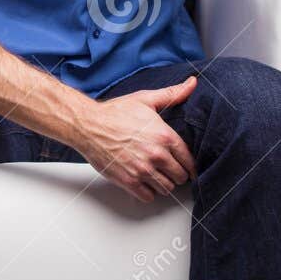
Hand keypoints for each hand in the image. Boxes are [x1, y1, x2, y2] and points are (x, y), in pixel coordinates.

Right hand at [75, 76, 197, 202]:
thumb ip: (172, 94)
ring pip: (166, 189)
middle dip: (176, 174)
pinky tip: (143, 182)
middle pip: (180, 177)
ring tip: (155, 175)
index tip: (185, 166)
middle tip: (168, 170)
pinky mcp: (128, 181)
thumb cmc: (114, 113)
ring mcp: (142, 170)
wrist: (87, 125)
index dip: (188, 164)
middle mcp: (156, 155)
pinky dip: (148, 192)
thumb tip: (192, 83)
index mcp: (164, 136)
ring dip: (162, 184)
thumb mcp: (145, 99)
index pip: (189, 160)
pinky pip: (149, 197)